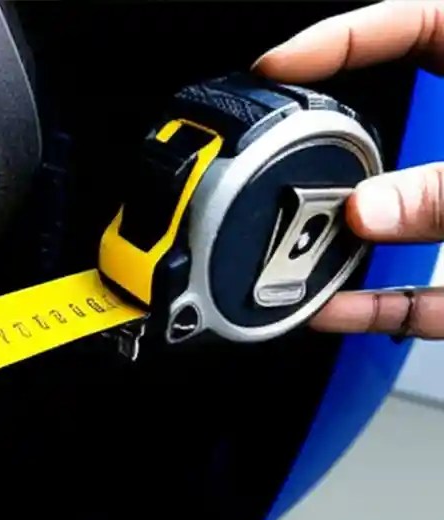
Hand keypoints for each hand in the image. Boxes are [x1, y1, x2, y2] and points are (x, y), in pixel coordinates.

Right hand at [254, 1, 443, 337]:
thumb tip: (367, 210)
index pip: (415, 24)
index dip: (338, 38)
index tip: (275, 66)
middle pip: (391, 134)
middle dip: (327, 155)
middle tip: (274, 165)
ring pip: (398, 220)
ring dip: (339, 241)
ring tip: (287, 250)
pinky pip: (424, 294)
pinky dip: (377, 309)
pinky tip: (331, 313)